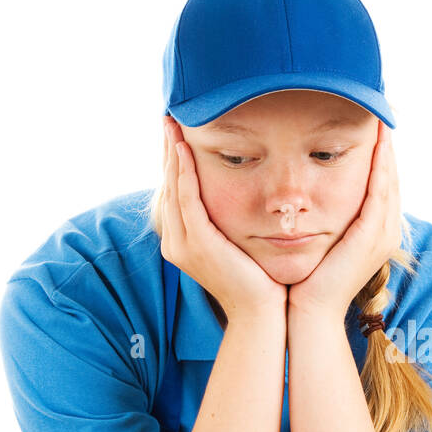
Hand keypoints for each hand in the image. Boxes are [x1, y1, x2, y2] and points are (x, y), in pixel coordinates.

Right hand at [161, 117, 287, 324]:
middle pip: (167, 185)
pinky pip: (186, 199)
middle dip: (168, 151)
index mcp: (183, 242)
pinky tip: (185, 149)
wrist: (264, 313)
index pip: (175, 192)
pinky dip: (184, 172)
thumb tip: (242, 198)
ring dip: (172, 154)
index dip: (174, 162)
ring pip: (173, 188)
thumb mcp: (239, 246)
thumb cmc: (260, 282)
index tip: (177, 133)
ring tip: (172, 124)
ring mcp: (183, 244)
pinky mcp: (198, 243)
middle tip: (169, 118)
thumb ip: (230, 223)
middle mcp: (176, 242)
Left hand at [288, 120, 400, 320]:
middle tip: (377, 109)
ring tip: (379, 116)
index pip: (382, 182)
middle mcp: (387, 230)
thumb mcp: (319, 239)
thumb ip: (321, 215)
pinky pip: (380, 191)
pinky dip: (380, 165)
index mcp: (376, 231)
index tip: (369, 123)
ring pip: (389, 179)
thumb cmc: (307, 280)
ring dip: (386, 147)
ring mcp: (383, 233)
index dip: (379, 153)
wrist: (310, 312)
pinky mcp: (372, 235)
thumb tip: (305, 193)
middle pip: (391, 176)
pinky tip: (375, 141)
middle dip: (385, 144)